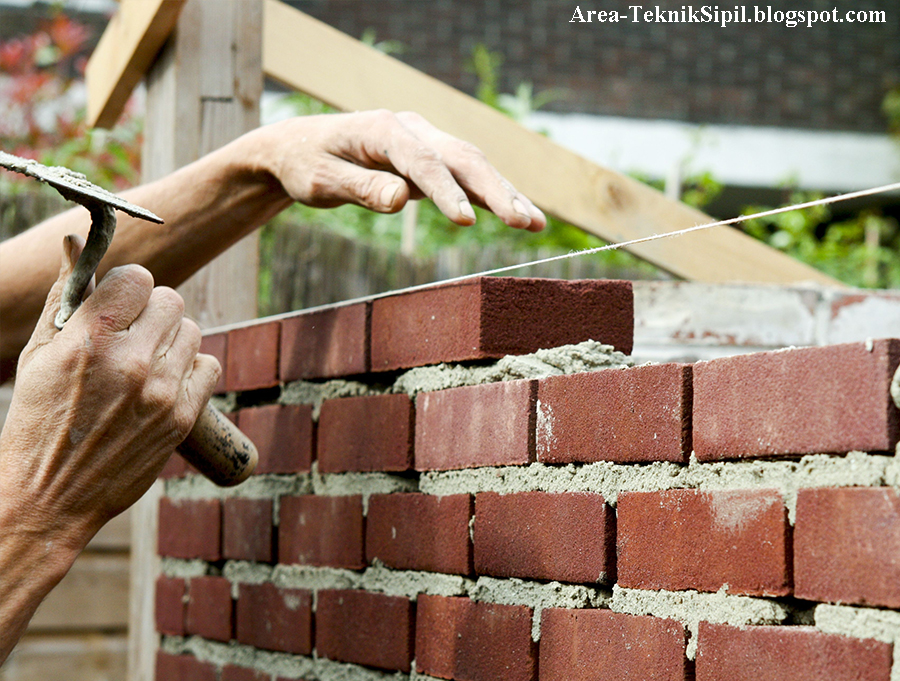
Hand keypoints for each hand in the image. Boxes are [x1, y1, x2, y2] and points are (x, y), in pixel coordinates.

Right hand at [0, 236, 219, 549]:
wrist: (50, 497)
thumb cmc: (38, 421)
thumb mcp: (39, 354)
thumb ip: (66, 297)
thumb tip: (76, 245)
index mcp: (90, 340)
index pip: (139, 277)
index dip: (130, 286)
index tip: (122, 301)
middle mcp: (131, 362)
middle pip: (171, 300)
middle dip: (152, 311)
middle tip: (134, 333)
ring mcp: (161, 391)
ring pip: (192, 331)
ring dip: (172, 340)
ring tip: (146, 362)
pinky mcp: (182, 417)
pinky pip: (210, 366)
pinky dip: (192, 370)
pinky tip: (166, 382)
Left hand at [256, 110, 545, 230]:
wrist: (302, 148)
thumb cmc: (307, 164)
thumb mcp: (321, 181)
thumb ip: (359, 189)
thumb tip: (400, 198)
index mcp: (384, 129)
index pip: (423, 162)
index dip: (446, 192)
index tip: (466, 221)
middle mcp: (412, 129)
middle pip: (462, 158)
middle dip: (495, 191)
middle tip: (523, 223)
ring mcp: (426, 141)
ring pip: (473, 165)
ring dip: (505, 194)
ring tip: (535, 224)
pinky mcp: (431, 158)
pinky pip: (467, 176)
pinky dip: (493, 195)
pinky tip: (520, 215)